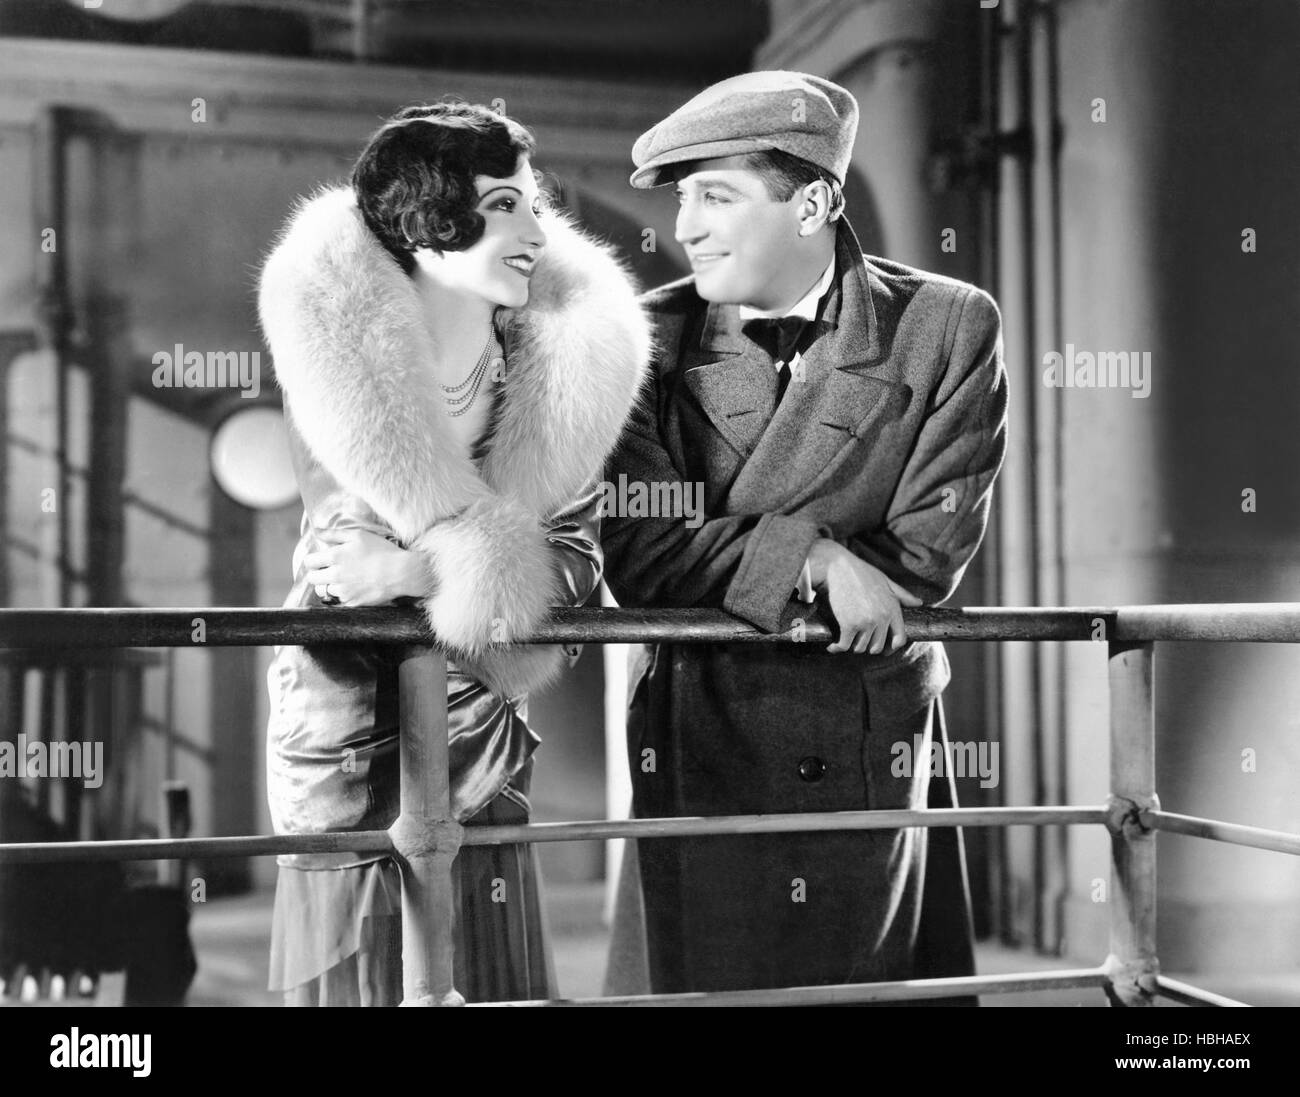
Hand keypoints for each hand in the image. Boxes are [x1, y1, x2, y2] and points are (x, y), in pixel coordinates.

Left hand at [303, 527, 431, 606]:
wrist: (401, 572)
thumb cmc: (381, 550)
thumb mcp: (358, 535)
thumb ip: (333, 533)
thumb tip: (315, 531)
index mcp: (335, 556)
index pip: (309, 562)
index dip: (314, 560)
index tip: (321, 560)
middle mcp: (335, 575)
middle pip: (312, 579)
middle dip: (318, 574)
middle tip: (330, 570)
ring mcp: (343, 591)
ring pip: (324, 591)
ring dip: (330, 585)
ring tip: (344, 580)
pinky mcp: (352, 603)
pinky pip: (338, 602)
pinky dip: (342, 596)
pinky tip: (354, 588)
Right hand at [808, 539, 921, 653]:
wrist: (837, 566)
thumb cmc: (861, 572)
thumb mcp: (886, 581)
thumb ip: (902, 595)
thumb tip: (919, 603)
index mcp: (893, 609)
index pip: (900, 639)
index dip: (891, 648)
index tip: (883, 650)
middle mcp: (882, 618)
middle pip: (877, 647)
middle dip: (867, 645)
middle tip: (857, 639)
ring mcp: (866, 622)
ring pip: (860, 648)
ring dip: (851, 646)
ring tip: (845, 639)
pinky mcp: (849, 625)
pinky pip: (844, 645)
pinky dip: (836, 648)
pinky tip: (833, 647)